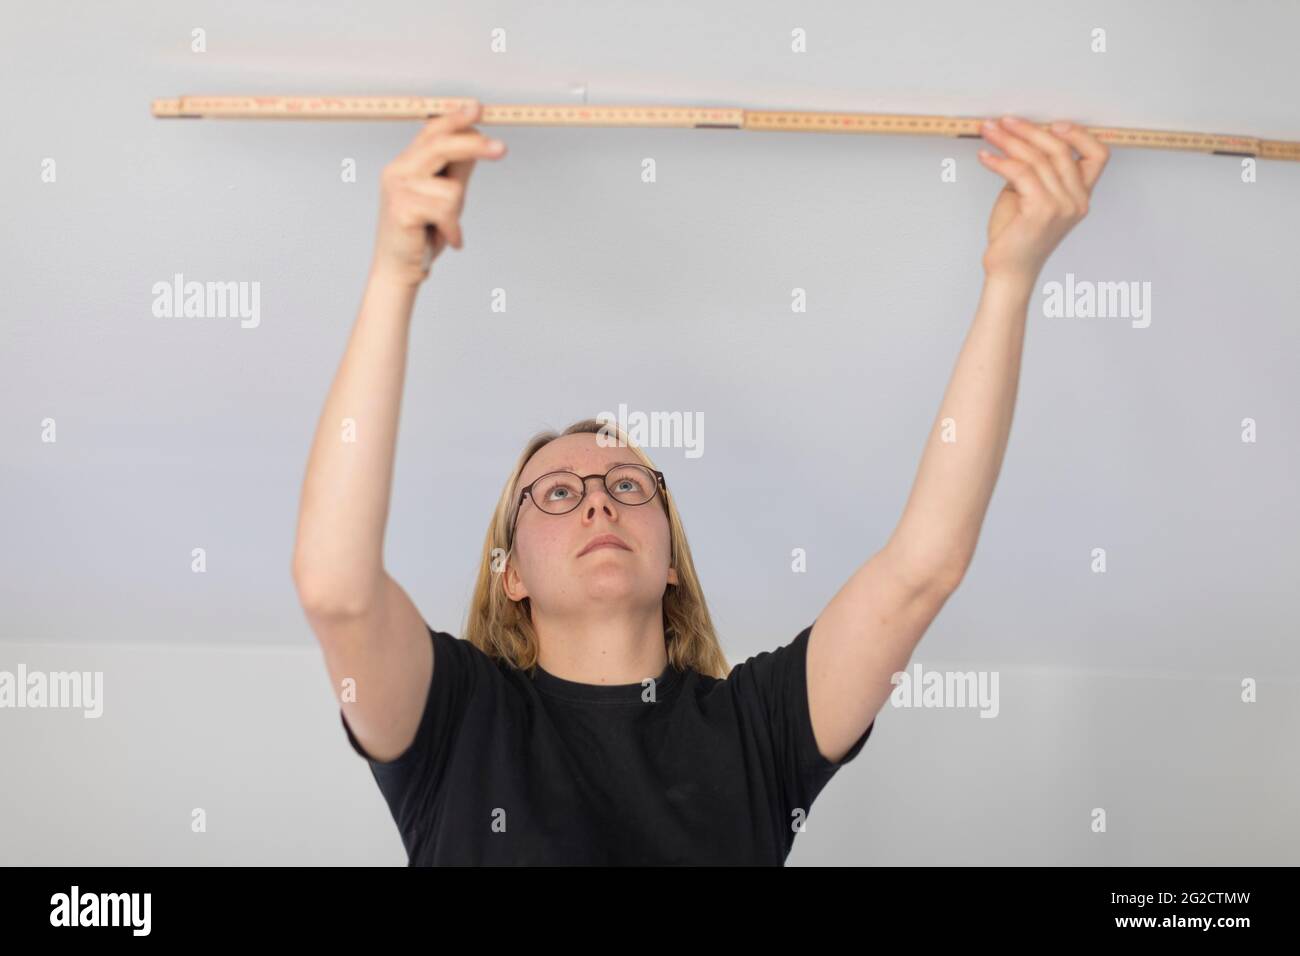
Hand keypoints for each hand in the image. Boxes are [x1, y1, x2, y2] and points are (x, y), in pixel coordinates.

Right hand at [369, 99, 506, 286]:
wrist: (399, 269)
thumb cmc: (421, 234)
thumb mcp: (445, 198)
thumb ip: (457, 171)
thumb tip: (477, 141)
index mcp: (407, 164)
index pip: (432, 132)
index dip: (455, 119)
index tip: (478, 108)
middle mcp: (398, 170)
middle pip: (441, 146)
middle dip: (475, 146)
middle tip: (502, 149)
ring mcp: (397, 188)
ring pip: (451, 189)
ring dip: (457, 214)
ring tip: (446, 228)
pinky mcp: (402, 209)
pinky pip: (445, 211)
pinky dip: (453, 229)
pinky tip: (447, 239)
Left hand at [976, 116, 1109, 282]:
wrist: (1009, 272)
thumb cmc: (1016, 238)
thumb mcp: (1030, 198)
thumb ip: (1034, 173)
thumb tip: (1018, 141)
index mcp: (1080, 196)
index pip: (1098, 155)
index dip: (1078, 134)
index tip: (1051, 123)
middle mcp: (1077, 200)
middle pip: (1060, 150)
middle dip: (1028, 130)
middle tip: (1002, 122)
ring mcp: (1062, 206)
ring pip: (1038, 158)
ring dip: (1009, 141)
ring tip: (988, 132)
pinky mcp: (1041, 211)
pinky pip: (1021, 173)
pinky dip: (1000, 161)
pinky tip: (985, 157)